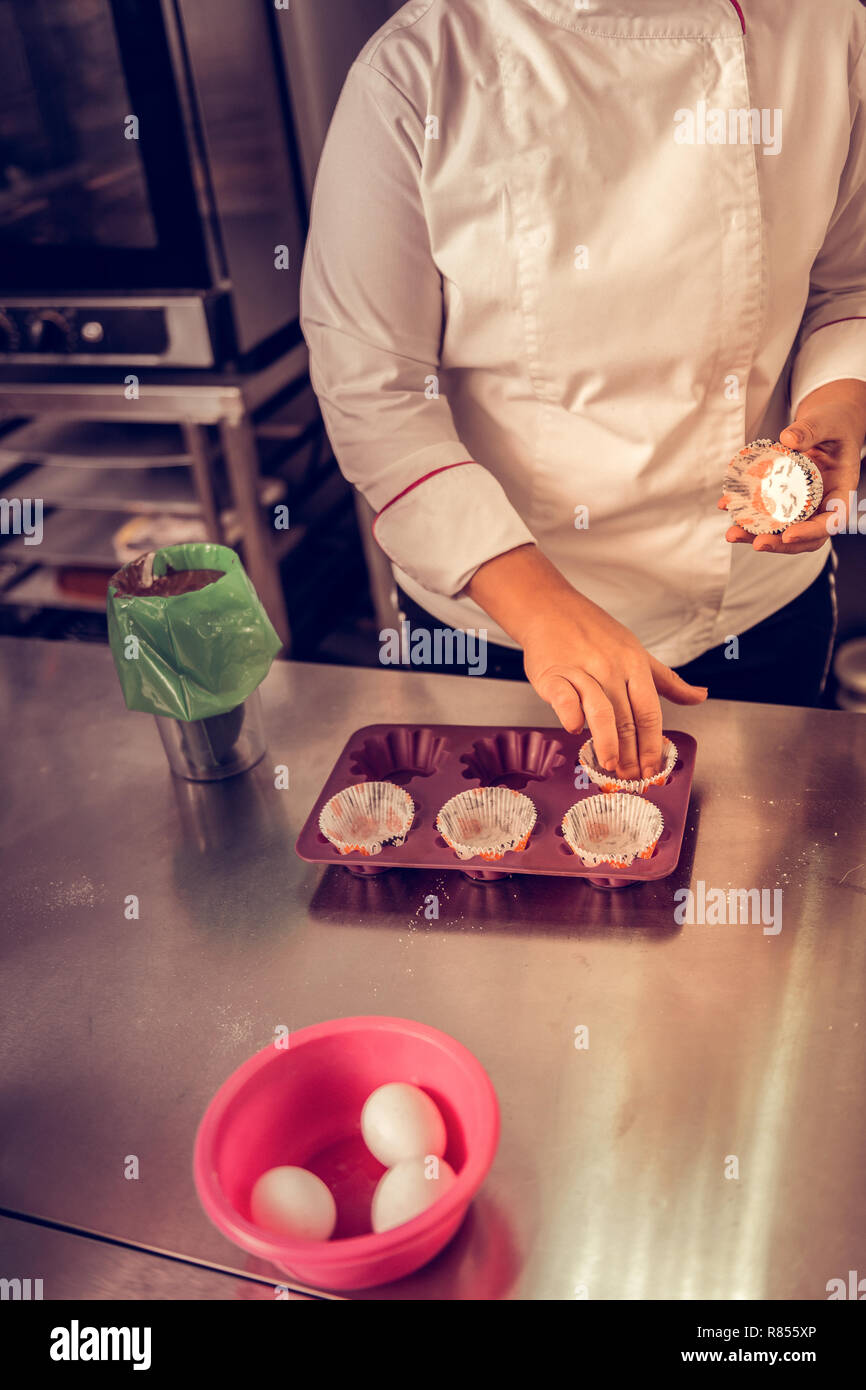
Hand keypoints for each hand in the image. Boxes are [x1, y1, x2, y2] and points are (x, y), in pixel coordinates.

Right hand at [466, 546, 707, 777]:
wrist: (549, 607)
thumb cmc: (593, 633)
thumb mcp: (636, 652)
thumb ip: (667, 680)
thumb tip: (700, 696)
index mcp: (634, 664)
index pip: (649, 712)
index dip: (653, 744)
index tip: (653, 768)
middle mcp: (612, 668)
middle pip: (627, 718)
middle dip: (632, 753)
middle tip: (631, 777)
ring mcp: (582, 669)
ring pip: (600, 711)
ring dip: (607, 742)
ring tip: (610, 765)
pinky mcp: (553, 673)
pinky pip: (565, 697)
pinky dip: (570, 715)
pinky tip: (574, 730)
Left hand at [718, 379, 865, 552]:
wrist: (827, 423)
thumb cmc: (835, 424)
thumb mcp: (828, 422)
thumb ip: (811, 430)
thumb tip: (787, 439)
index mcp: (840, 491)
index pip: (832, 520)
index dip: (811, 532)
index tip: (788, 534)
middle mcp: (822, 504)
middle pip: (805, 536)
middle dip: (779, 543)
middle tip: (756, 543)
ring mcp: (802, 505)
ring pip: (782, 530)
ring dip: (756, 535)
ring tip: (733, 534)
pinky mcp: (784, 499)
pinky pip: (766, 512)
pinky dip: (747, 513)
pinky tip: (726, 505)